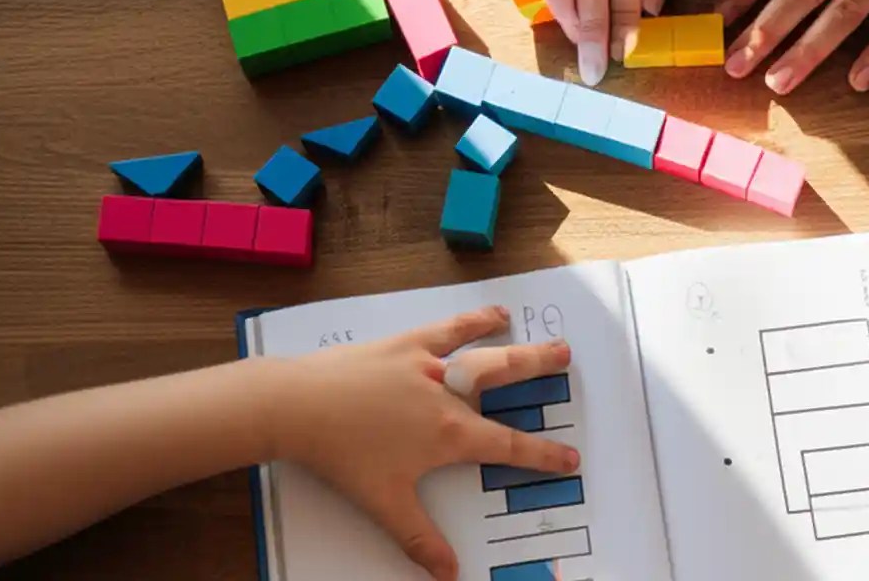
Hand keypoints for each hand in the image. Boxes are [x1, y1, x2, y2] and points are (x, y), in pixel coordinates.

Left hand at [271, 307, 578, 580]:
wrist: (299, 406)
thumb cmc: (341, 455)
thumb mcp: (384, 502)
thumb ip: (420, 538)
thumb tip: (447, 573)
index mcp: (447, 433)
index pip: (507, 446)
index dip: (542, 454)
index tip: (569, 457)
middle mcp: (445, 393)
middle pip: (505, 376)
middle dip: (540, 367)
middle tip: (567, 356)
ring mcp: (425, 364)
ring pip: (481, 349)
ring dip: (513, 340)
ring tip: (530, 328)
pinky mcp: (402, 344)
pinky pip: (445, 329)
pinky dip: (469, 320)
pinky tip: (488, 314)